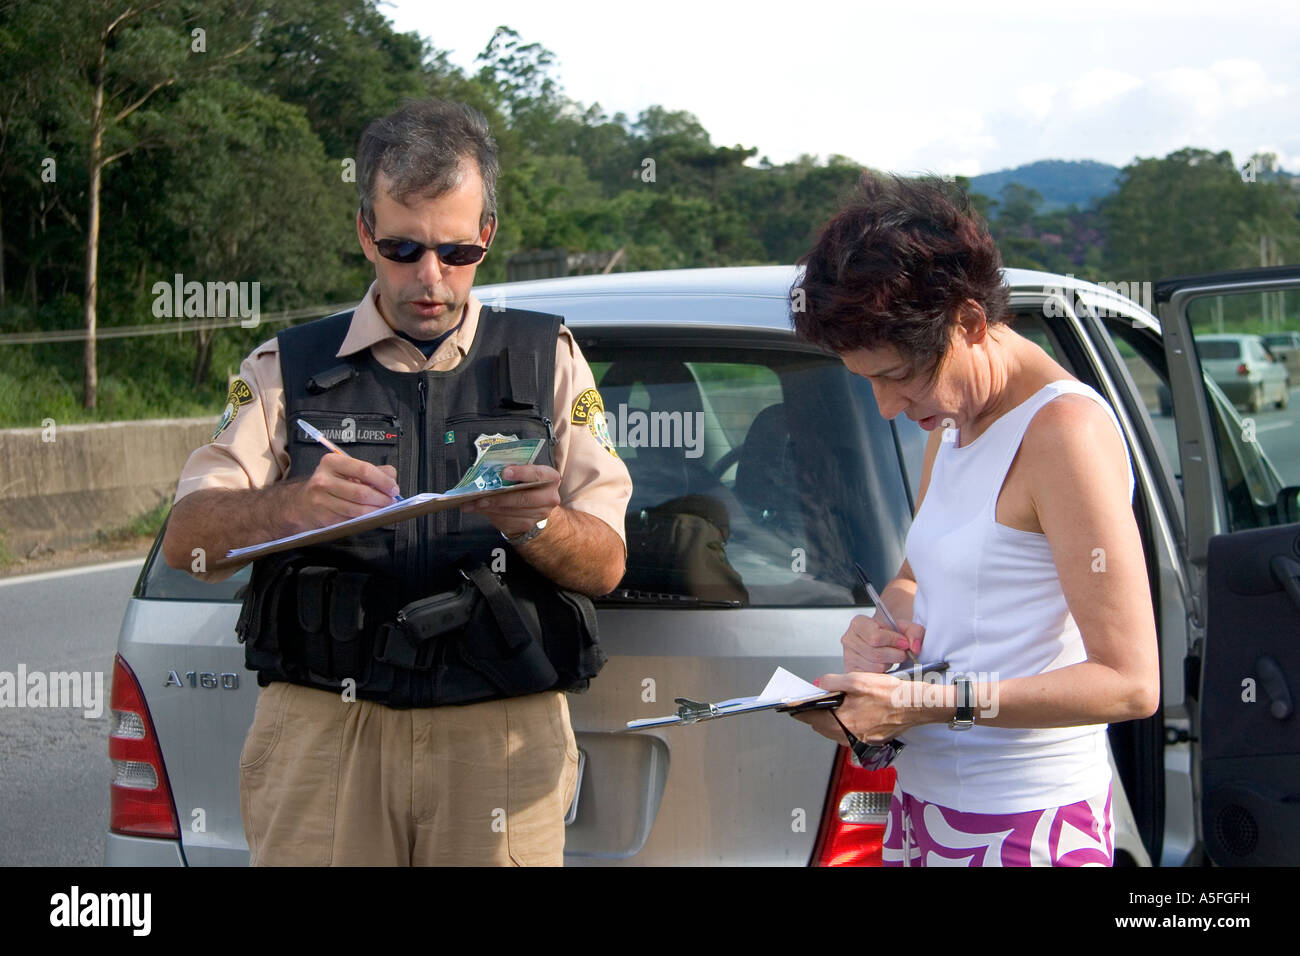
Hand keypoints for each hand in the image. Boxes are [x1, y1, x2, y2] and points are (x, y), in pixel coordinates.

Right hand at [293, 454, 399, 527]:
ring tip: (384, 508)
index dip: (383, 481)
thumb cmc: (329, 484)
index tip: (393, 488)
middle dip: (382, 498)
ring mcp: (322, 500)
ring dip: (376, 510)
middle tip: (391, 500)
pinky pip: (351, 519)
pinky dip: (365, 519)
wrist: (300, 504)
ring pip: (358, 509)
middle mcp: (324, 480)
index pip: (364, 470)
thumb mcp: (345, 470)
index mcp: (331, 462)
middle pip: (362, 492)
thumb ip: (371, 471)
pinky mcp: (324, 518)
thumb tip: (391, 477)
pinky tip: (369, 515)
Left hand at [462, 464, 561, 537]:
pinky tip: (479, 509)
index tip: (505, 472)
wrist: (537, 507)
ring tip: (472, 503)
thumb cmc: (527, 485)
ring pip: (511, 511)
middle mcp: (549, 497)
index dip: (521, 473)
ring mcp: (540, 514)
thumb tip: (490, 472)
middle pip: (523, 498)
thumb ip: (512, 471)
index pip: (537, 474)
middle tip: (480, 497)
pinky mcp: (528, 525)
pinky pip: (507, 520)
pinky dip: (491, 514)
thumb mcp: (524, 473)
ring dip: (489, 507)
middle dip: (499, 497)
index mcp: (549, 478)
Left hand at [791, 672, 918, 743]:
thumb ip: (833, 682)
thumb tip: (818, 685)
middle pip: (820, 726)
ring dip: (828, 719)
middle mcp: (848, 736)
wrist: (915, 706)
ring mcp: (859, 741)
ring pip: (833, 731)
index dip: (799, 709)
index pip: (810, 717)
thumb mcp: (857, 680)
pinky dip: (842, 723)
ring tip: (829, 704)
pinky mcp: (868, 741)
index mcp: (841, 721)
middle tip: (811, 700)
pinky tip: (847, 712)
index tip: (790, 704)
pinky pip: (847, 733)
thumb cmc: (889, 693)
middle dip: (813, 713)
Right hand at [841, 614, 924, 672]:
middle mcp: (849, 639)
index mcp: (858, 622)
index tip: (904, 643)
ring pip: (875, 667)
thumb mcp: (905, 627)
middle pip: (876, 654)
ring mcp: (848, 656)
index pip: (875, 637)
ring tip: (891, 658)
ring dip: (889, 664)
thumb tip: (914, 647)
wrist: (882, 639)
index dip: (893, 642)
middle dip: (895, 655)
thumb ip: (914, 632)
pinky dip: (883, 673)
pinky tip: (886, 665)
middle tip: (902, 654)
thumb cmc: (891, 632)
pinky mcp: (851, 670)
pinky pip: (871, 677)